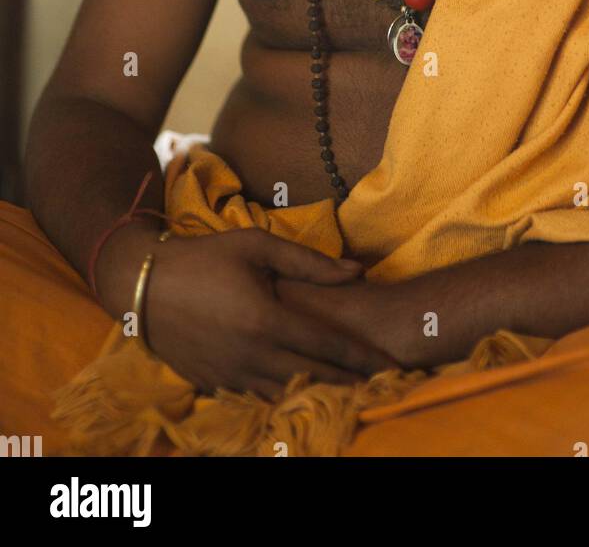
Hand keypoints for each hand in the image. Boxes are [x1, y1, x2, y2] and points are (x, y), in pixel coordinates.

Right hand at [142, 229, 395, 400]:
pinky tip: (302, 394)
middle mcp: (251, 355)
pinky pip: (258, 398)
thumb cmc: (205, 257)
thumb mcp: (257, 246)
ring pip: (287, 395)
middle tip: (382, 385)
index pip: (327, 345)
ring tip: (351, 394)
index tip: (390, 365)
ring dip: (319, 395)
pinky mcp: (214, 384)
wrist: (144, 286)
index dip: (363, 357)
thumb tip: (358, 271)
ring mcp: (231, 375)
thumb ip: (310, 262)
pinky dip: (284, 398)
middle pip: (314, 378)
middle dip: (350, 383)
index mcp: (266, 320)